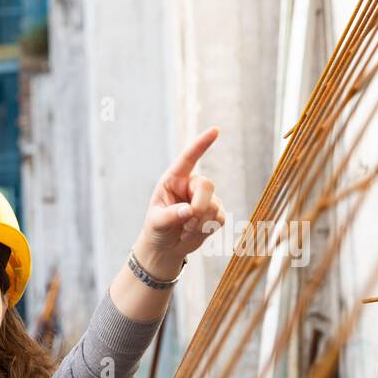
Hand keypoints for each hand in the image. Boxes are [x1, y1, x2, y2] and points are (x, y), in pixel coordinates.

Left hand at [137, 126, 226, 272]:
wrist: (166, 247)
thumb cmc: (157, 229)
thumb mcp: (157, 222)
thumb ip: (171, 216)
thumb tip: (190, 211)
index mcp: (174, 180)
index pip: (188, 159)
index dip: (201, 144)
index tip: (215, 130)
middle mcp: (191, 185)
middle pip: (207, 185)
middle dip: (199, 206)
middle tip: (188, 221)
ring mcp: (206, 198)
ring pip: (214, 206)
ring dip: (199, 223)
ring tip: (184, 228)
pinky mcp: (216, 213)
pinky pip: (220, 218)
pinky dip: (206, 229)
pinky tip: (194, 231)